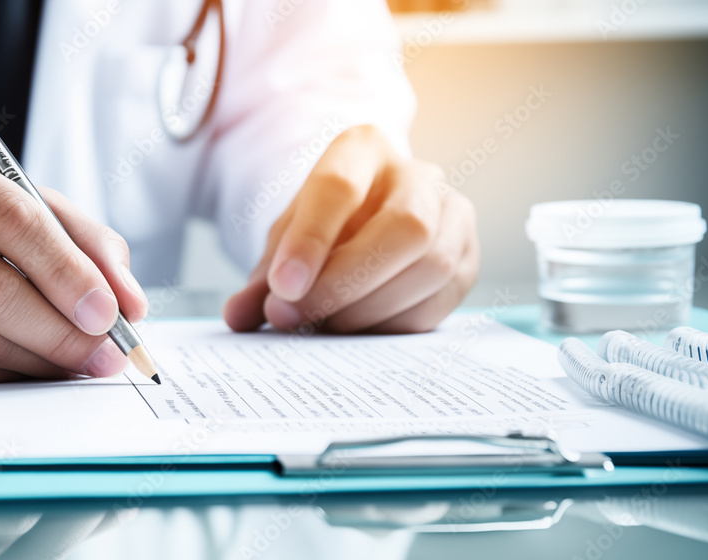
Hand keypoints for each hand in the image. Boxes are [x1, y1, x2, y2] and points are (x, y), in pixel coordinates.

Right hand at [0, 133, 147, 382]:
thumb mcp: (27, 202)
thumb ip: (86, 242)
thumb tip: (130, 303)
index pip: (10, 220)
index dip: (67, 271)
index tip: (110, 311)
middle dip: (60, 330)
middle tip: (107, 352)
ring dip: (39, 360)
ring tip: (82, 362)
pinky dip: (7, 375)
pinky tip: (37, 368)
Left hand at [224, 125, 478, 333]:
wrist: (367, 218)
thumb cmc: (324, 227)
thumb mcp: (286, 239)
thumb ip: (263, 277)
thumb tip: (238, 315)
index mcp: (363, 149)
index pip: (340, 188)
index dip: (309, 242)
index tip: (281, 289)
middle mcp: (418, 174)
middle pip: (405, 227)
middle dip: (346, 283)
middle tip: (296, 318)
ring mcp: (454, 214)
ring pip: (432, 265)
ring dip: (370, 309)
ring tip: (324, 327)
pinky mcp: (469, 258)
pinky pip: (441, 301)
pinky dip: (394, 325)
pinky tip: (359, 330)